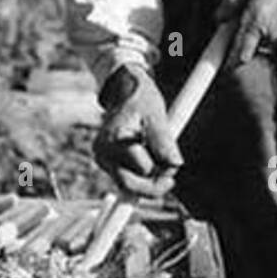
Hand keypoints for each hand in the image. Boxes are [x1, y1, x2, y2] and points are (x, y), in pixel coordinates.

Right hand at [94, 65, 182, 196]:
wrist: (124, 92)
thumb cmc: (142, 101)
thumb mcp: (156, 116)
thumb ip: (164, 141)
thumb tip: (175, 164)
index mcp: (115, 137)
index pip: (144, 169)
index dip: (163, 169)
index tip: (173, 163)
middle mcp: (103, 151)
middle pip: (129, 185)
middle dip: (153, 183)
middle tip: (170, 173)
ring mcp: (102, 159)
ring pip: (128, 186)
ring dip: (147, 179)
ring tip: (156, 158)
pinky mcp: (105, 163)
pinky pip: (125, 180)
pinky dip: (140, 176)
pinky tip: (147, 162)